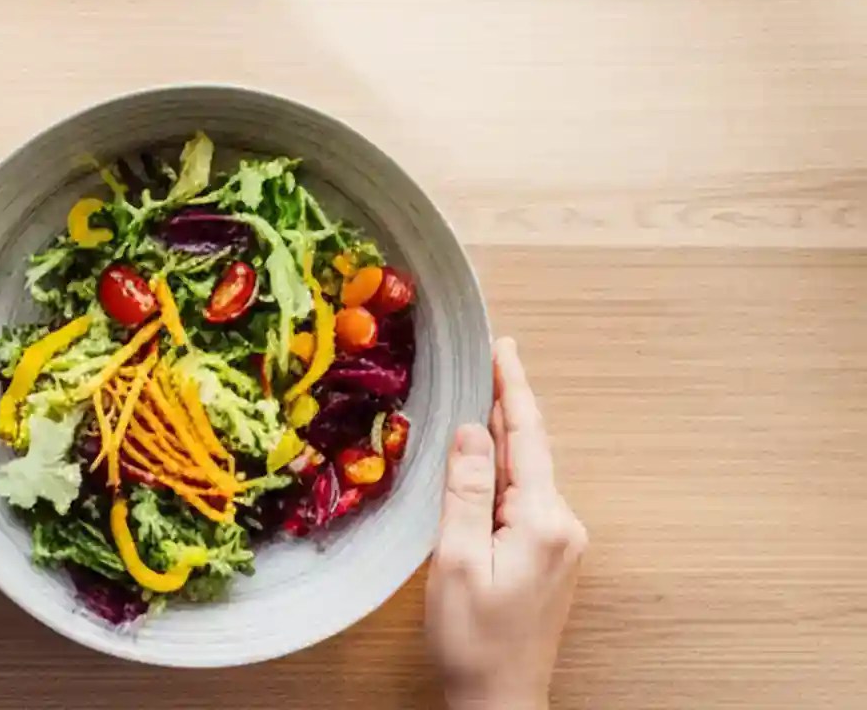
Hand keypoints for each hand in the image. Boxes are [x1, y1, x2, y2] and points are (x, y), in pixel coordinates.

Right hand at [426, 338, 587, 709]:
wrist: (501, 700)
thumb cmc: (472, 640)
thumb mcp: (457, 560)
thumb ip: (466, 491)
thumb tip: (470, 430)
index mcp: (543, 520)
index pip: (526, 437)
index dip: (513, 388)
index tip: (505, 347)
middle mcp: (564, 524)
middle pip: (530, 451)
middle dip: (507, 405)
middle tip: (488, 359)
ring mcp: (562, 542)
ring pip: (527, 475)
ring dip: (503, 440)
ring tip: (479, 401)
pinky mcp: (552, 557)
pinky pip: (526, 498)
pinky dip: (504, 473)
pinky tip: (485, 462)